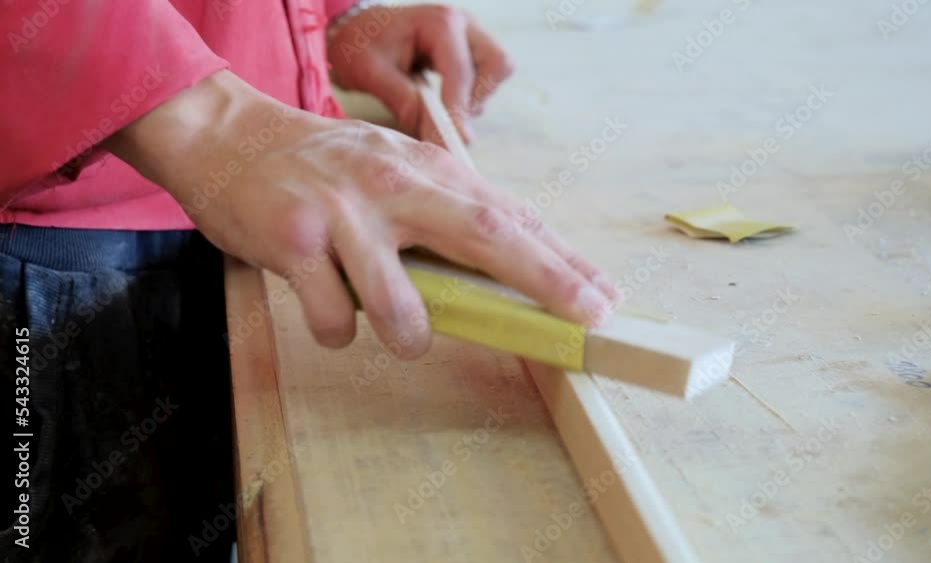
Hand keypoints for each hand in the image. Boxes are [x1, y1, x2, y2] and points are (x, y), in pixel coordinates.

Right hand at [106, 71, 618, 357]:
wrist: (229, 136)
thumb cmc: (326, 167)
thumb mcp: (394, 172)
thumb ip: (448, 211)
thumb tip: (518, 256)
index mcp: (428, 170)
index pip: (509, 216)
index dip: (561, 259)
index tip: (604, 296)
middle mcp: (394, 186)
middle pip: (484, 234)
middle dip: (544, 279)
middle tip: (587, 315)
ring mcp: (344, 213)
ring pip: (398, 304)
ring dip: (409, 334)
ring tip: (402, 336)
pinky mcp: (294, 240)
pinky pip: (332, 318)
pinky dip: (338, 330)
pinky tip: (328, 310)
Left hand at [327, 4, 512, 143]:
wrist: (358, 31)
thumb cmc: (362, 45)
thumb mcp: (371, 72)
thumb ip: (402, 100)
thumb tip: (433, 133)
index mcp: (439, 22)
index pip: (461, 72)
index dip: (458, 110)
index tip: (451, 140)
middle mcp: (463, 24)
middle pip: (498, 64)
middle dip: (478, 98)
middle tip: (450, 118)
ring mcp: (470, 35)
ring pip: (496, 72)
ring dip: (473, 100)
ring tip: (440, 110)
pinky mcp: (470, 50)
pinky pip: (487, 77)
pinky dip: (470, 97)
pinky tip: (444, 102)